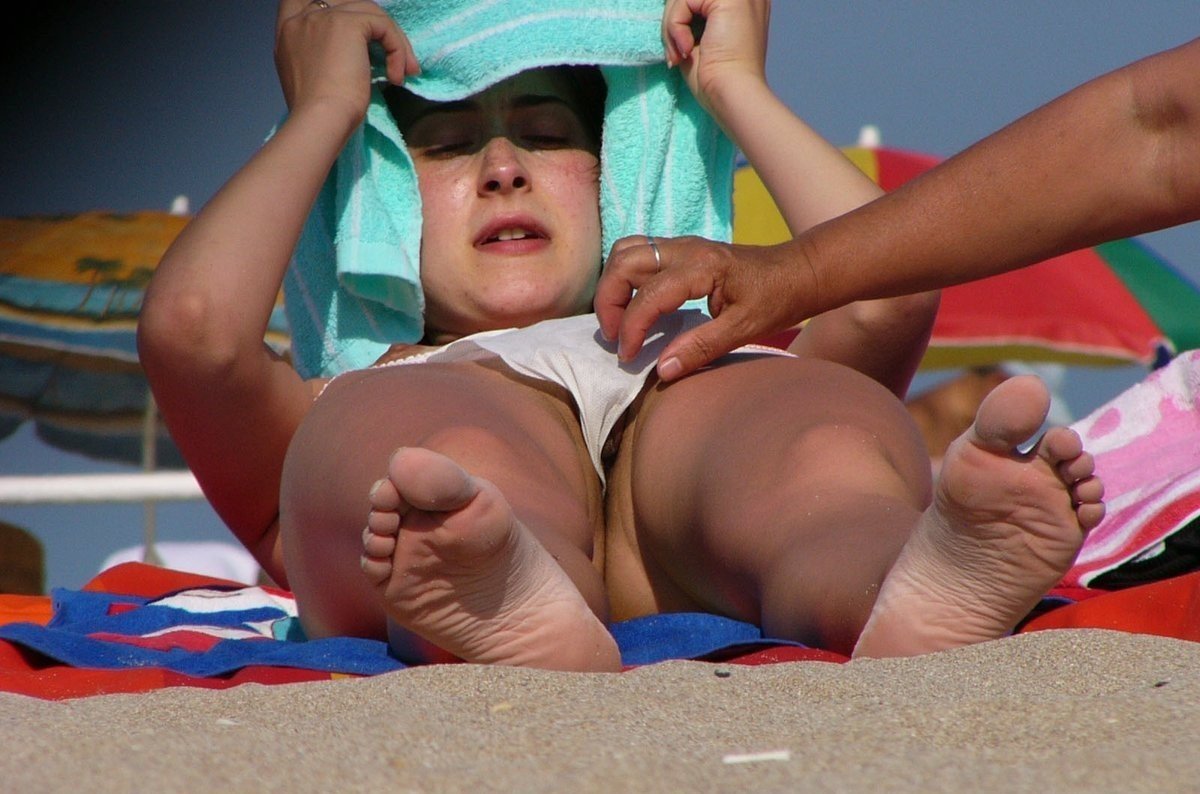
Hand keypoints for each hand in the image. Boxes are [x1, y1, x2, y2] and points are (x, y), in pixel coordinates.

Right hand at [275, 0, 417, 123]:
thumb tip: (353, 57)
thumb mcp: (310, 80)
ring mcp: (322, 17)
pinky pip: (383, 26)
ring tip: (404, 72)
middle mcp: (302, 19)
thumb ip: (321, 59)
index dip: (335, 11)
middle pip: (347, 6)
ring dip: (394, 42)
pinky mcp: (347, 24)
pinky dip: (397, 49)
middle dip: (374, 26)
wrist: (320, 120)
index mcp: (288, 33)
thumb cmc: (318, 115)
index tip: (360, 34)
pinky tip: (396, 77)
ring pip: (370, 14)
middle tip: (394, 58)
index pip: (307, 2)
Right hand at [594, 235, 813, 379]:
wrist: (798, 272)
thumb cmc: (776, 299)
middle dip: (609, 300)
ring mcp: (681, 245)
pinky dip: (626, 278)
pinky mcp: (681, 250)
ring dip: (614, 285)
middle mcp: (685, 248)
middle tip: (616, 337)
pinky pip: (639, 254)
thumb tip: (662, 370)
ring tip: (621, 321)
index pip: (648, 295)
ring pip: (626, 251)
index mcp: (701, 267)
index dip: (632, 328)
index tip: (629, 357)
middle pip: (624, 261)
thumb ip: (701, 348)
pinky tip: (636, 307)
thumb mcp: (744, 329)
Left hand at [661, 0, 769, 114]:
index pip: (696, 2)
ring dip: (671, 27)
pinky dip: (675, 26)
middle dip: (673, 22)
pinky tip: (687, 49)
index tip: (681, 50)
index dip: (681, 19)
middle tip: (677, 55)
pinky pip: (683, 0)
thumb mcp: (697, 38)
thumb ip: (688, 16)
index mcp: (741, 3)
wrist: (731, 93)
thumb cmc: (716, 77)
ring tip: (681, 55)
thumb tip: (668, 4)